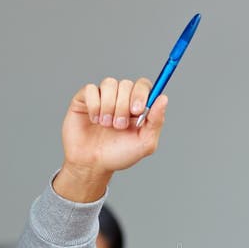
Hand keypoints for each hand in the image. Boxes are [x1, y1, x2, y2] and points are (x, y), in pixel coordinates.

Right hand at [54, 77, 167, 200]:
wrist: (92, 164)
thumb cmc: (119, 154)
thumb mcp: (144, 143)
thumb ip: (156, 121)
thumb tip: (163, 98)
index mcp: (138, 106)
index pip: (143, 85)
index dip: (141, 93)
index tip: (137, 110)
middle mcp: (121, 98)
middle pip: (126, 84)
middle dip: (123, 106)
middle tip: (119, 126)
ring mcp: (103, 96)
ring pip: (109, 83)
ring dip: (108, 107)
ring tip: (106, 125)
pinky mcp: (85, 98)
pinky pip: (91, 89)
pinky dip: (94, 106)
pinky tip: (94, 120)